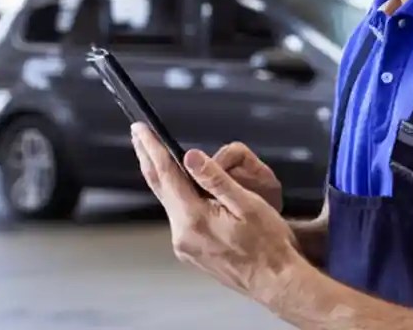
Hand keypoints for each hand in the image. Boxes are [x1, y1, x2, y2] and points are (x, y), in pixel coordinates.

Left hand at [130, 123, 304, 302]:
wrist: (275, 282)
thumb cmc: (268, 245)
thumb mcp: (248, 204)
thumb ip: (216, 179)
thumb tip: (191, 157)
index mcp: (195, 219)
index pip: (168, 175)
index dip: (153, 148)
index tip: (141, 130)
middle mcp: (182, 234)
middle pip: (160, 188)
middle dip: (148, 158)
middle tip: (137, 134)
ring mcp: (185, 245)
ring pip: (169, 202)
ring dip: (162, 176)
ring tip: (153, 153)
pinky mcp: (191, 251)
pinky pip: (178, 215)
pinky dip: (175, 194)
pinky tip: (178, 184)